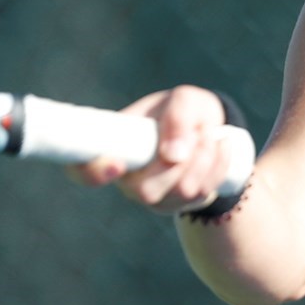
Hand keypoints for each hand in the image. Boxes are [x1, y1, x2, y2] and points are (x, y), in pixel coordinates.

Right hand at [69, 84, 240, 214]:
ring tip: (211, 135)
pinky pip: (202, 195)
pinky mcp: (179, 205)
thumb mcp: (185, 99)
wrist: (210, 127)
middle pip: (145, 190)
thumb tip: (174, 155)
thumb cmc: (185, 110)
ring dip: (205, 160)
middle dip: (181, 161)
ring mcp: (154, 197)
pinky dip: (217, 167)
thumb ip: (177, 116)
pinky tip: (221, 147)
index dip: (92, 173)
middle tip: (200, 132)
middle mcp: (128, 179)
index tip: (117, 165)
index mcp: (115, 148)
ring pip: (181, 192)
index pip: (83, 170)